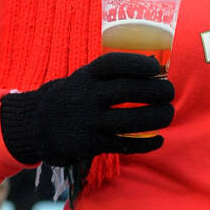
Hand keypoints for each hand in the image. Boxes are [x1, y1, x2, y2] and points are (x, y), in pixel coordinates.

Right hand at [0, 52, 174, 166]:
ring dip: (156, 118)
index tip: (156, 67)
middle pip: (127, 91)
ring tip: (169, 114)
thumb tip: (156, 65)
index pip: (113, 64)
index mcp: (85, 76)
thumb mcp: (85, 78)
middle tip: (170, 92)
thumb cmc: (75, 96)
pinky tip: (158, 140)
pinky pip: (123, 145)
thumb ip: (114, 73)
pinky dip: (145, 144)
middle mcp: (85, 97)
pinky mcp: (90, 145)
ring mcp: (88, 122)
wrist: (38, 128)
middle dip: (156, 91)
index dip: (137, 64)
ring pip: (129, 121)